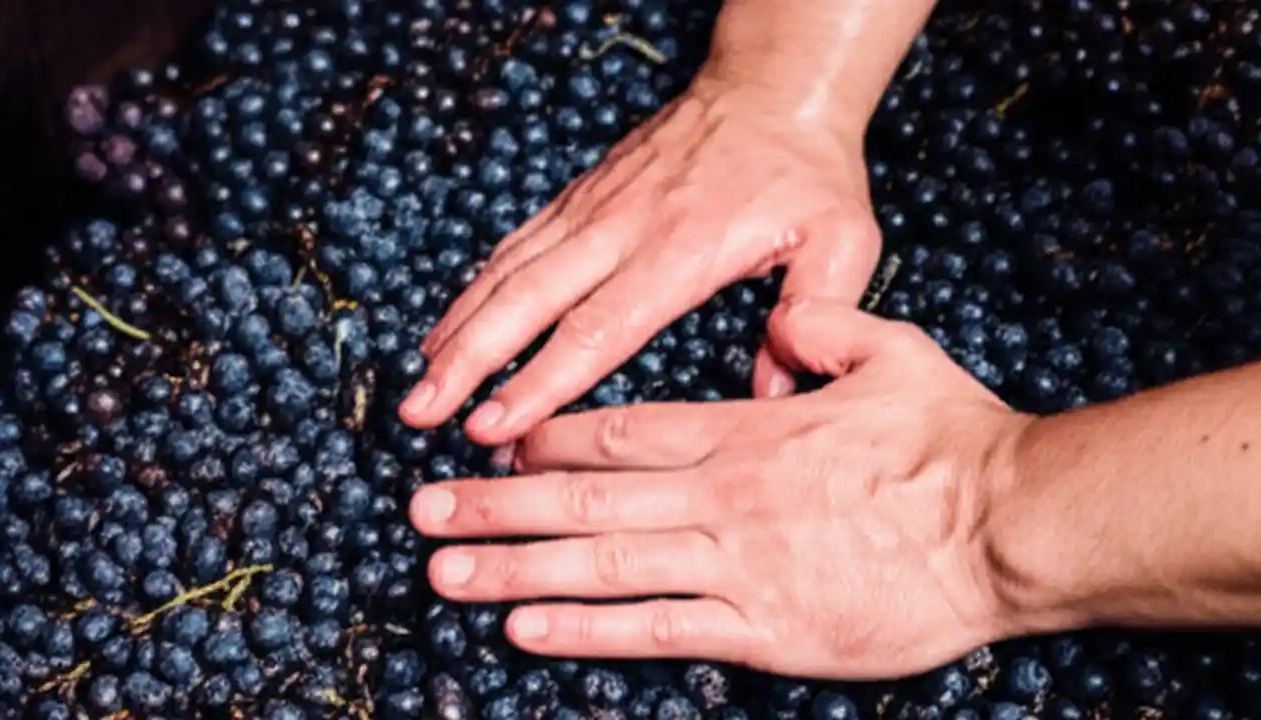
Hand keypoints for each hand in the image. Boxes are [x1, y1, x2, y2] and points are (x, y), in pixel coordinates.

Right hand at [398, 80, 881, 444]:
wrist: (771, 89)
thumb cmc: (807, 172)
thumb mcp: (842, 242)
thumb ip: (815, 315)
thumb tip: (773, 395)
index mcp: (682, 249)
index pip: (598, 327)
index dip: (540, 381)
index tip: (494, 428)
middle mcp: (623, 228)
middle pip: (528, 300)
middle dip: (469, 361)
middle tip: (421, 413)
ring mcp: (594, 209)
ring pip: (509, 271)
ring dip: (458, 328)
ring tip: (419, 382)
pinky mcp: (582, 197)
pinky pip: (517, 244)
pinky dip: (476, 287)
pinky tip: (449, 325)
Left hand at [409, 301, 1034, 679]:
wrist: (1010, 528)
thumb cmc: (955, 441)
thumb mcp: (894, 351)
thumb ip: (824, 327)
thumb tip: (777, 320)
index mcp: (746, 431)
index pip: (620, 433)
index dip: (545, 439)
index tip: (492, 445)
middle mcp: (723, 496)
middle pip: (583, 498)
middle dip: (493, 503)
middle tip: (420, 508)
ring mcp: (737, 566)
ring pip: (601, 563)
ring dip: (512, 563)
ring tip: (441, 566)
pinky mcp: (765, 631)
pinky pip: (656, 629)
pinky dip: (585, 626)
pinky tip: (523, 624)